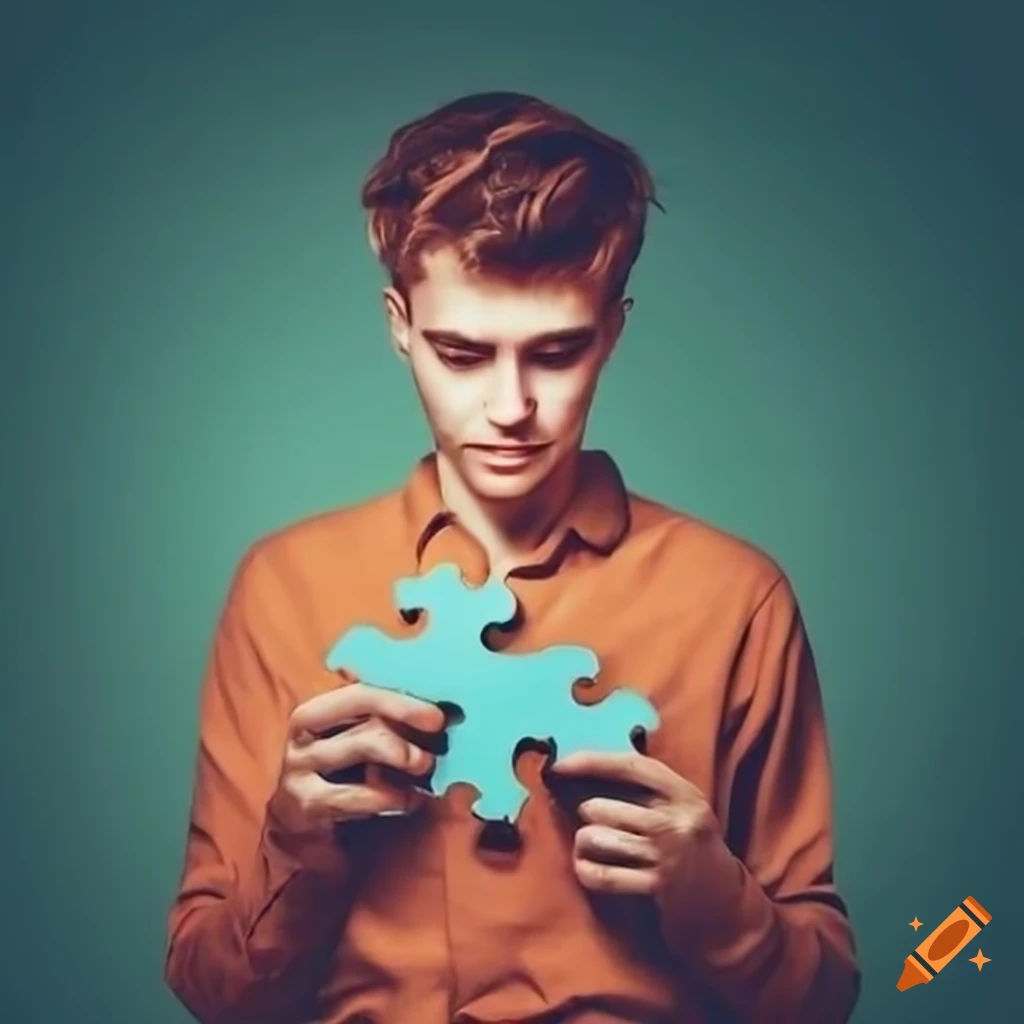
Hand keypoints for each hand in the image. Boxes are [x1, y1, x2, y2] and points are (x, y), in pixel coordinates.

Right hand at [268, 682, 446, 843]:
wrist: (305, 835)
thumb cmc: (343, 782)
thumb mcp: (360, 748)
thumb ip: (389, 727)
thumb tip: (443, 714)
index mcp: (316, 712)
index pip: (361, 692)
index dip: (401, 700)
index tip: (437, 715)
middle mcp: (302, 734)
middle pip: (362, 710)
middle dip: (405, 718)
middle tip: (439, 735)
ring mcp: (298, 768)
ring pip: (363, 744)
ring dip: (404, 754)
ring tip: (425, 766)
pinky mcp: (304, 804)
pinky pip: (356, 792)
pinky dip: (391, 796)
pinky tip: (411, 800)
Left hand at [549, 750, 724, 906]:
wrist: (725, 902)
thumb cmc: (690, 845)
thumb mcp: (680, 808)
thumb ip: (645, 789)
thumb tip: (585, 768)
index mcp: (684, 794)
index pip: (630, 767)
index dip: (591, 762)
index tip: (559, 764)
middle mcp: (678, 821)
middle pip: (603, 808)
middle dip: (587, 815)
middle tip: (590, 821)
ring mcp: (668, 856)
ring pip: (597, 840)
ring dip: (584, 843)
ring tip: (589, 844)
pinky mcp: (657, 887)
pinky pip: (602, 875)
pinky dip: (586, 870)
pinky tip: (586, 867)